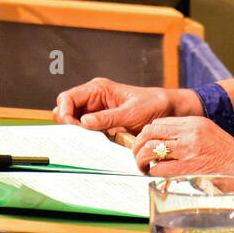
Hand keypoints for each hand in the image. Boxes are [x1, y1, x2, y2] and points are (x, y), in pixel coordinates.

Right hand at [52, 78, 199, 134]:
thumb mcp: (131, 113)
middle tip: (78, 137)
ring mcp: (96, 111)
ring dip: (76, 132)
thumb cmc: (152, 105)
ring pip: (73, 121)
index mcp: (98, 89)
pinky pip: (85, 130)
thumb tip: (83, 123)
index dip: (65, 113)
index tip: (73, 128)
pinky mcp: (102, 123)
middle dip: (67, 124)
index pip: (67, 98)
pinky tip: (92, 144)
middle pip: (66, 110)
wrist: (168, 110)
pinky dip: (85, 137)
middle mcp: (93, 98)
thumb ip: (107, 118)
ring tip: (85, 141)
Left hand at [131, 116, 233, 177]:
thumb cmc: (224, 151)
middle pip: (150, 133)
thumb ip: (184, 131)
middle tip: (137, 154)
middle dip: (138, 145)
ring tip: (143, 166)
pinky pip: (160, 169)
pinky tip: (155, 174)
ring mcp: (188, 151)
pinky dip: (153, 172)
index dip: (147, 134)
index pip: (158, 123)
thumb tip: (161, 138)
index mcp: (192, 122)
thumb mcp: (205, 131)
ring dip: (142, 159)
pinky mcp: (188, 168)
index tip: (144, 143)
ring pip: (151, 150)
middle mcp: (188, 133)